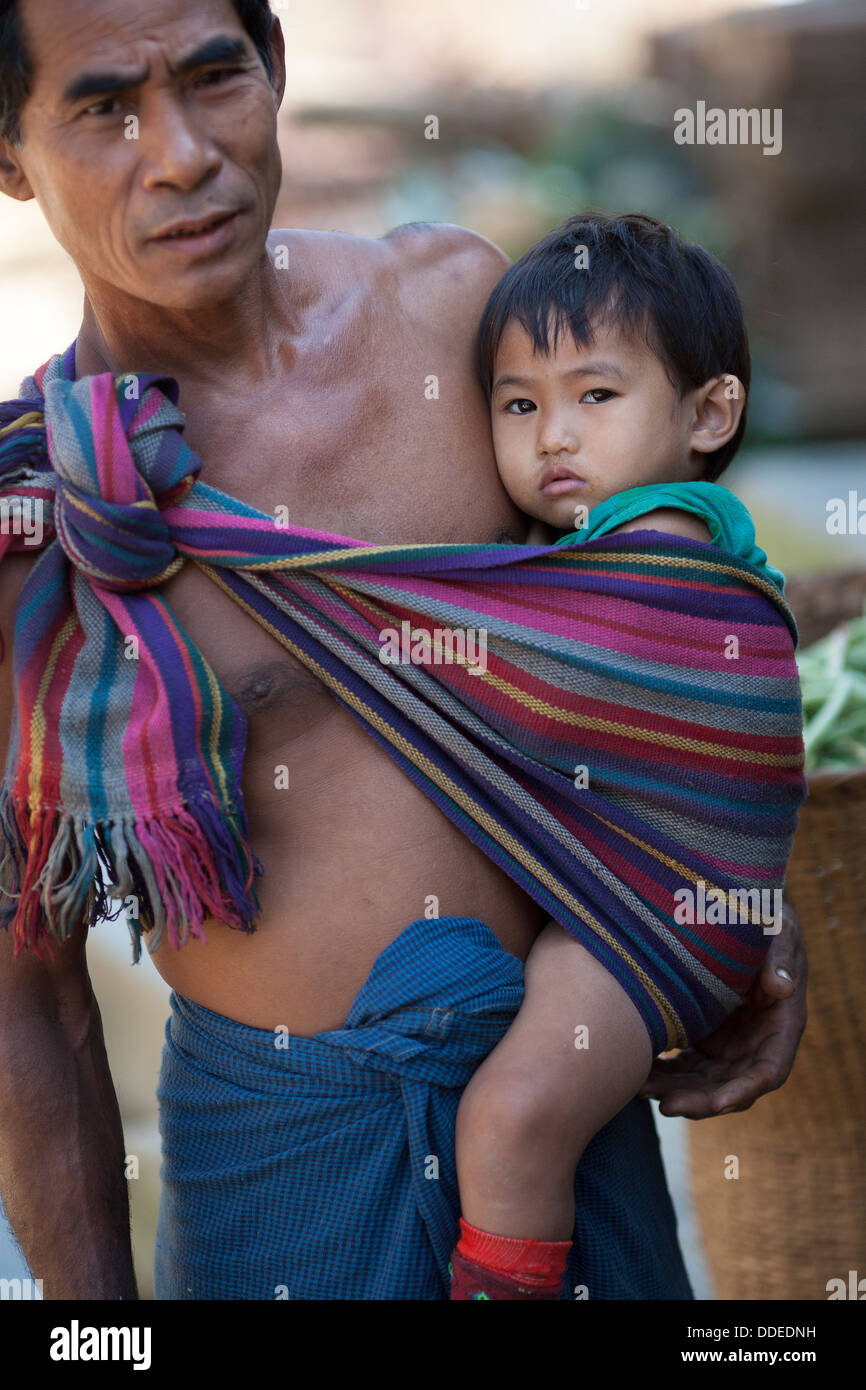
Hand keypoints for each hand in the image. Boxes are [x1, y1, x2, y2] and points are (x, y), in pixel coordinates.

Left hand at [637, 897, 806, 1117]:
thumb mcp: (778, 930)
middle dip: (699, 1100)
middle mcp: (756, 1044)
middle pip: (729, 1086)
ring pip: (702, 1081)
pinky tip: (636, 1073)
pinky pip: (684, 1064)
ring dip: (674, 1090)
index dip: (744, 1091)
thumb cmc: (765, 920)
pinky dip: (663, 1072)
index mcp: (782, 1026)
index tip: (718, 1104)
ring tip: (639, 1091)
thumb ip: (781, 957)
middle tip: (666, 1105)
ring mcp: (729, 1044)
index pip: (768, 1073)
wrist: (738, 913)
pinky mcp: (705, 1038)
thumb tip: (783, 986)